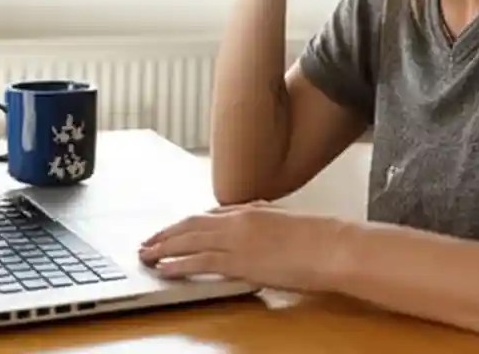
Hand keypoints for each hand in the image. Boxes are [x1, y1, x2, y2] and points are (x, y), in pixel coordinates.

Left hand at [138, 201, 348, 291]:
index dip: (186, 224)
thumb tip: (254, 217)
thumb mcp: (286, 221)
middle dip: (166, 233)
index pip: (209, 215)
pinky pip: (199, 262)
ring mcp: (236, 241)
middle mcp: (238, 221)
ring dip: (164, 248)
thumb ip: (265, 219)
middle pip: (191, 224)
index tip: (173, 230)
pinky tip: (164, 269)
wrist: (331, 246)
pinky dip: (177, 264)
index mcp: (251, 210)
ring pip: (189, 240)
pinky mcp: (237, 262)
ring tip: (146, 255)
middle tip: (148, 241)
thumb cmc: (318, 238)